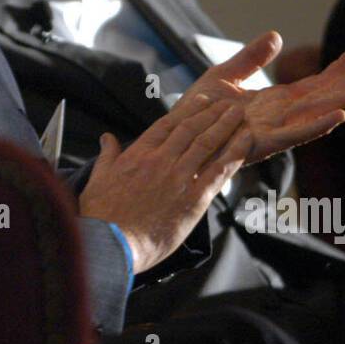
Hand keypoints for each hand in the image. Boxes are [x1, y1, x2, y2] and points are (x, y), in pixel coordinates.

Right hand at [78, 93, 245, 273]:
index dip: (188, 110)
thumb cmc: (101, 214)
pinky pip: (219, 171)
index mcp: (138, 154)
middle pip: (191, 129)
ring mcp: (179, 178)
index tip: (202, 100)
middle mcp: (161, 160)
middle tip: (228, 103)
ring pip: (207, 144)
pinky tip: (246, 140)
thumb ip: (107, 155)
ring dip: (226, 125)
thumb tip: (107, 137)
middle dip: (212, 113)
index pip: (168, 124)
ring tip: (239, 113)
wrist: (110, 243)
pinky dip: (235, 153)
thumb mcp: (98, 178)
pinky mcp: (193, 200)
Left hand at [183, 32, 344, 165]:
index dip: (337, 69)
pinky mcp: (263, 143)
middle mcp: (279, 118)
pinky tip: (341, 116)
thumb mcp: (226, 74)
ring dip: (343, 102)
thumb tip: (276, 36)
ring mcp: (273, 131)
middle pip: (324, 98)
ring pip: (316, 115)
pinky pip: (295, 134)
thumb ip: (251, 58)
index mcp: (273, 103)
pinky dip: (319, 126)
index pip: (314, 84)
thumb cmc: (196, 110)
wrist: (174, 131)